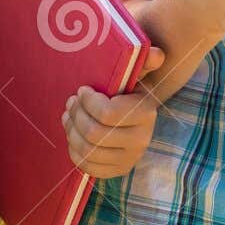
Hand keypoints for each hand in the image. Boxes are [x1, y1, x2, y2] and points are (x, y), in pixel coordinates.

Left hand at [62, 49, 163, 177]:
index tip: (82, 90)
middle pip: (94, 133)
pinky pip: (88, 166)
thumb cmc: (129, 90)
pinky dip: (74, 150)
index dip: (88, 102)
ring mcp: (130, 158)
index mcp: (146, 113)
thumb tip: (156, 53)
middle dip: (76, 115)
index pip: (108, 113)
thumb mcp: (136, 73)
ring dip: (71, 131)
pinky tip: (73, 134)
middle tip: (71, 102)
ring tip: (68, 115)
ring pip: (88, 150)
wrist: (135, 116)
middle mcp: (141, 140)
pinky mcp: (118, 170)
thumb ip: (145, 61)